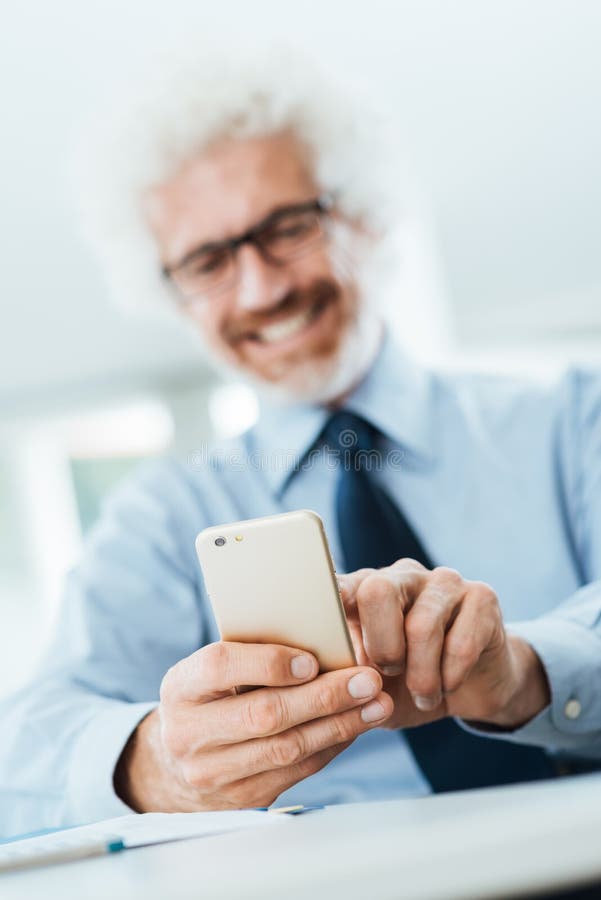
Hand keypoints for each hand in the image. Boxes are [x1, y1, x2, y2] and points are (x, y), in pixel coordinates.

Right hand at [114, 641, 392, 811]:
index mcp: (181, 686)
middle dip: (324, 696)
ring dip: (340, 725)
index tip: (313, 660)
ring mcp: (212, 772)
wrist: (175, 761)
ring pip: (286, 748)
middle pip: (264, 714)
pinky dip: (331, 746)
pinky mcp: (240, 799)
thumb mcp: (214, 670)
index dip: (269, 663)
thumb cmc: (208, 698)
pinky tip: (354, 726)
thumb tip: (321, 637)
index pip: (222, 666)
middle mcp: (188, 732)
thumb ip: (253, 653)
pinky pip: (296, 772)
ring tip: (375, 704)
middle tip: (367, 679)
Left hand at [338, 560, 549, 730]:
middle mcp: (403, 575)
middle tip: (389, 674)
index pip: (340, 582)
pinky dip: (450, 677)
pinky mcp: (482, 597)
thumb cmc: (410, 686)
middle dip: (381, 645)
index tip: (315, 615)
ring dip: (420, 676)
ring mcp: (444, 581)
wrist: (474, 688)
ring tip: (423, 695)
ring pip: (421, 625)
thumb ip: (346, 676)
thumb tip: (322, 677)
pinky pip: (460, 644)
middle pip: (378, 590)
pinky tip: (449, 685)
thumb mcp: (372, 687)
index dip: (326, 595)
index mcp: (367, 589)